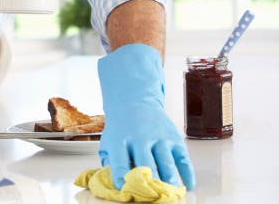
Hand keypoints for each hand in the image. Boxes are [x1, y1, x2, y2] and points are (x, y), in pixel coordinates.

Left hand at [97, 43, 195, 189]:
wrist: (134, 102)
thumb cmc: (121, 129)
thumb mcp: (108, 142)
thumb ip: (110, 163)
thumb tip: (117, 186)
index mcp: (120, 139)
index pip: (120, 163)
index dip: (122, 179)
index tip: (125, 190)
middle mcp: (140, 137)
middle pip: (147, 165)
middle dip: (150, 184)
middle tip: (152, 196)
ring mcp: (159, 137)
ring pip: (167, 164)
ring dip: (169, 181)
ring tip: (169, 193)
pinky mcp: (174, 138)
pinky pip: (184, 159)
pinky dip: (187, 174)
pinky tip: (187, 185)